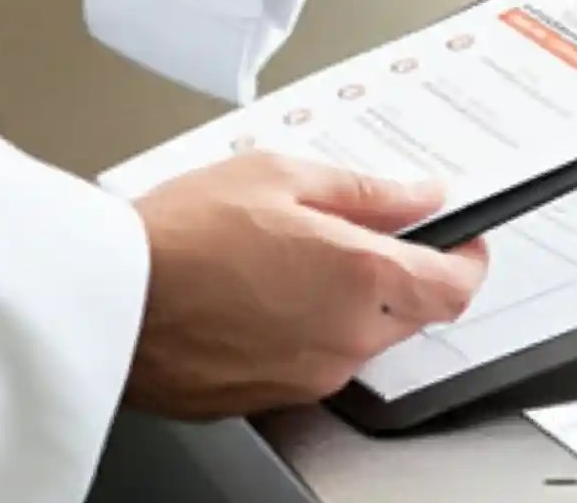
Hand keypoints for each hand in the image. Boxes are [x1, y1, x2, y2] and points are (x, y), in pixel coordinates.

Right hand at [125, 152, 487, 418]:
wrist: (109, 299)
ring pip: (361, 338)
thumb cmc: (181, 235)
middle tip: (355, 236)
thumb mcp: (282, 178)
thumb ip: (368, 192)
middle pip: (412, 313)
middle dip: (400, 275)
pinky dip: (305, 331)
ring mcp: (311, 375)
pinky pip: (313, 362)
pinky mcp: (273, 398)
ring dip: (348, 303)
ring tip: (285, 260)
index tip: (461, 241)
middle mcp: (347, 337)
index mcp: (362, 278)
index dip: (468, 260)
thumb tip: (420, 197)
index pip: (456, 285)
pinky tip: (258, 297)